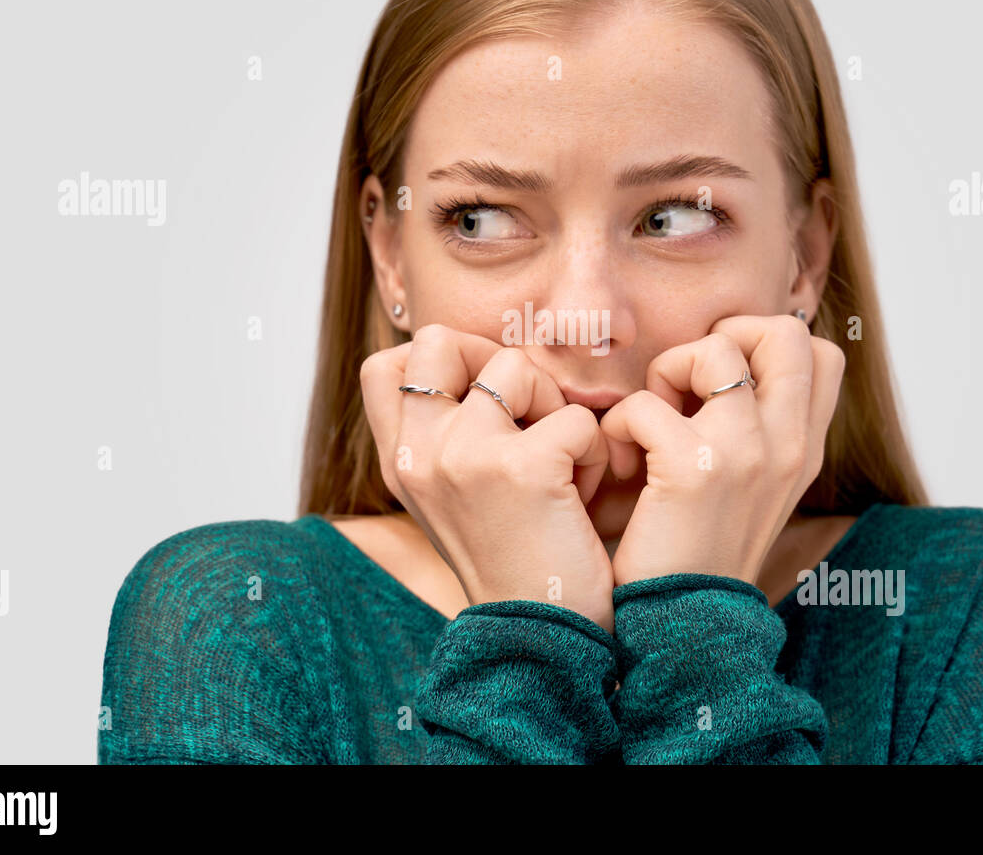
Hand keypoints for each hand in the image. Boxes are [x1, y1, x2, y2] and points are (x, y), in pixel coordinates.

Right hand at [359, 324, 616, 631]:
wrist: (541, 641)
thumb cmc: (514, 560)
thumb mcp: (454, 497)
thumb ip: (446, 434)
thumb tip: (479, 366)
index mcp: (399, 461)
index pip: (387, 365)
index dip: (442, 362)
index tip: (484, 401)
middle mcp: (418, 453)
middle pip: (439, 340)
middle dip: (497, 365)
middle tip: (529, 419)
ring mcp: (463, 456)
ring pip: (515, 365)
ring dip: (555, 406)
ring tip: (561, 465)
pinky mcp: (522, 469)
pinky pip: (576, 416)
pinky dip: (595, 451)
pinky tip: (584, 496)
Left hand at [598, 314, 845, 587]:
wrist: (683, 628)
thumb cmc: (699, 552)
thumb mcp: (755, 491)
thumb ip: (759, 433)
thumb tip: (728, 370)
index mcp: (805, 450)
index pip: (818, 352)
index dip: (764, 345)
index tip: (720, 382)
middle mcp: (789, 445)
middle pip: (784, 331)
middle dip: (724, 337)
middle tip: (687, 384)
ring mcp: (747, 453)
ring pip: (715, 350)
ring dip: (666, 373)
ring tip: (649, 423)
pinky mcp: (694, 468)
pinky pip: (646, 403)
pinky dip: (620, 425)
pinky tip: (620, 463)